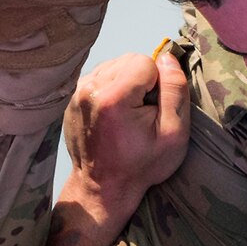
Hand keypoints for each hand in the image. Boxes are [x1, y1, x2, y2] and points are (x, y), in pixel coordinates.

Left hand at [53, 48, 189, 245]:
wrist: (102, 187)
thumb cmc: (141, 166)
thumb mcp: (173, 135)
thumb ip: (175, 92)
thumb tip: (168, 58)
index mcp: (112, 97)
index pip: (145, 61)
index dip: (158, 83)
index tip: (154, 110)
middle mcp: (89, 88)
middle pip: (129, 59)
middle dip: (143, 81)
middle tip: (143, 113)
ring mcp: (76, 91)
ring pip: (114, 65)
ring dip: (128, 83)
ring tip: (129, 114)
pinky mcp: (71, 96)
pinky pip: (101, 76)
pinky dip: (113, 88)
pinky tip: (115, 114)